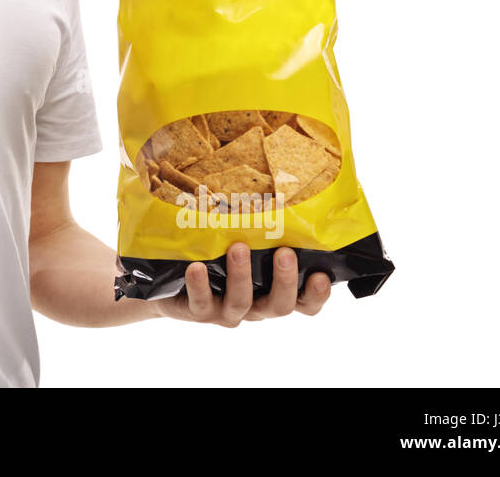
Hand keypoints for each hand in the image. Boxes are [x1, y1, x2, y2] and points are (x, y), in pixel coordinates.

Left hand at [156, 243, 331, 325]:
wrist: (177, 282)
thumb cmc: (222, 254)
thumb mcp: (248, 241)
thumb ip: (266, 228)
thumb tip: (284, 187)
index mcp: (273, 292)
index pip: (305, 303)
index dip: (317, 295)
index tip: (322, 275)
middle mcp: (256, 305)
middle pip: (280, 306)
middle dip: (284, 280)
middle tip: (285, 253)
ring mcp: (228, 311)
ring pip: (241, 302)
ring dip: (242, 275)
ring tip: (238, 248)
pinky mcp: (200, 311)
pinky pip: (202, 302)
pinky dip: (200, 285)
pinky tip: (197, 267)